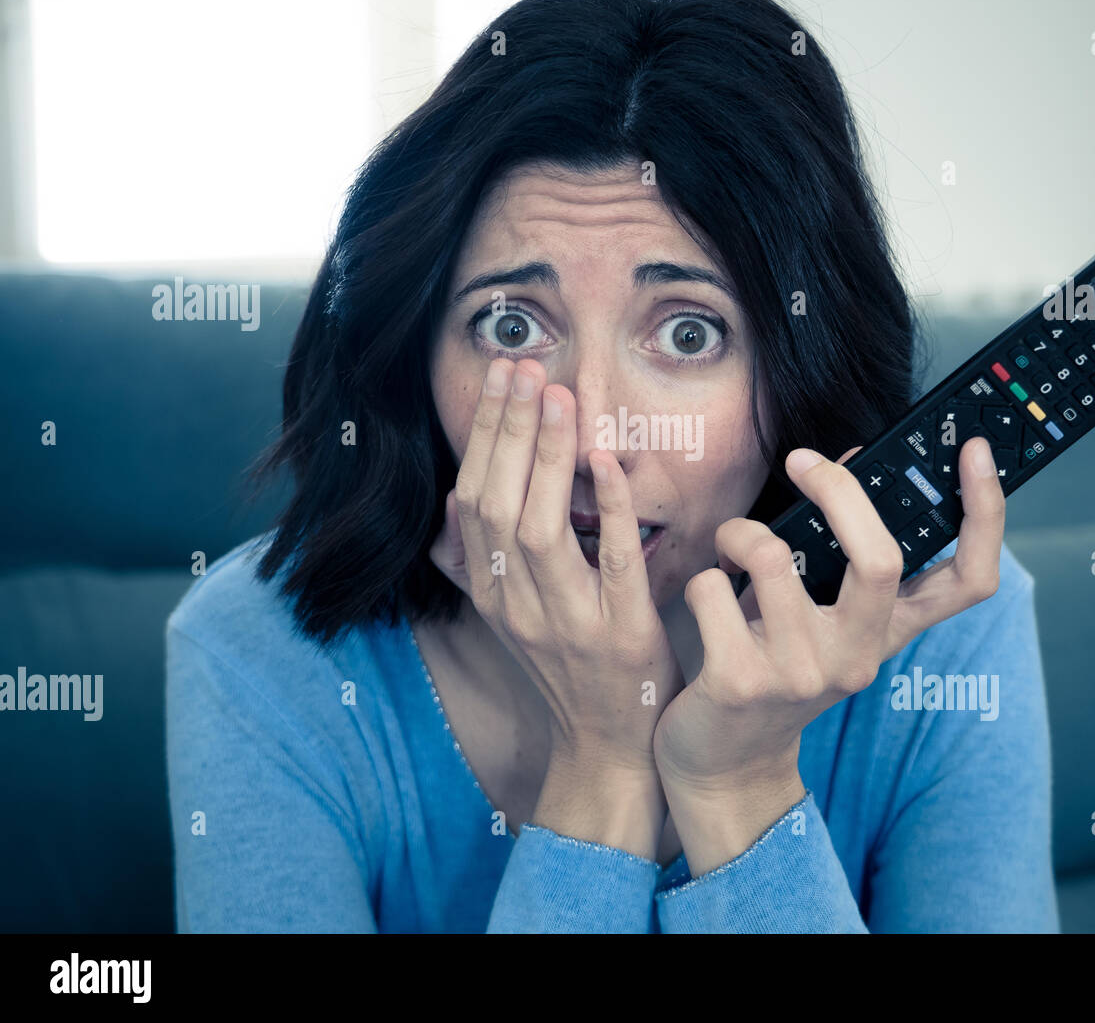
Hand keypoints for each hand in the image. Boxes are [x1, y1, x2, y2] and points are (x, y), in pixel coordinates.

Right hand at [428, 357, 682, 855]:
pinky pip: (612, 563)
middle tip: (525, 368)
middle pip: (497, 504)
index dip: (484, 435)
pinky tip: (609, 461)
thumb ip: (483, 563)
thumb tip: (454, 503)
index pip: (471, 500)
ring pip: (540, 529)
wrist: (605, 746)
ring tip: (558, 398)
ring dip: (547, 458)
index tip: (502, 379)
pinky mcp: (620, 635)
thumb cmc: (565, 669)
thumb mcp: (511, 617)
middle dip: (508, 430)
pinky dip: (611, 509)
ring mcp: (565, 622)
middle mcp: (515, 605)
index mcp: (489, 593)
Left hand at [652, 437, 1005, 871]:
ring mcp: (801, 674)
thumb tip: (849, 460)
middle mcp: (856, 655)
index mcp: (887, 633)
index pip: (970, 579)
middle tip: (801, 461)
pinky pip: (714, 590)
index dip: (985, 513)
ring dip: (739, 532)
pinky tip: (705, 600)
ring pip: (772, 556)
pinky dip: (701, 579)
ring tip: (730, 545)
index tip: (975, 452)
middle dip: (838, 491)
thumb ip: (838, 551)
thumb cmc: (770, 668)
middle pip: (880, 558)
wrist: (723, 765)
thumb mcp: (819, 615)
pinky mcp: (741, 683)